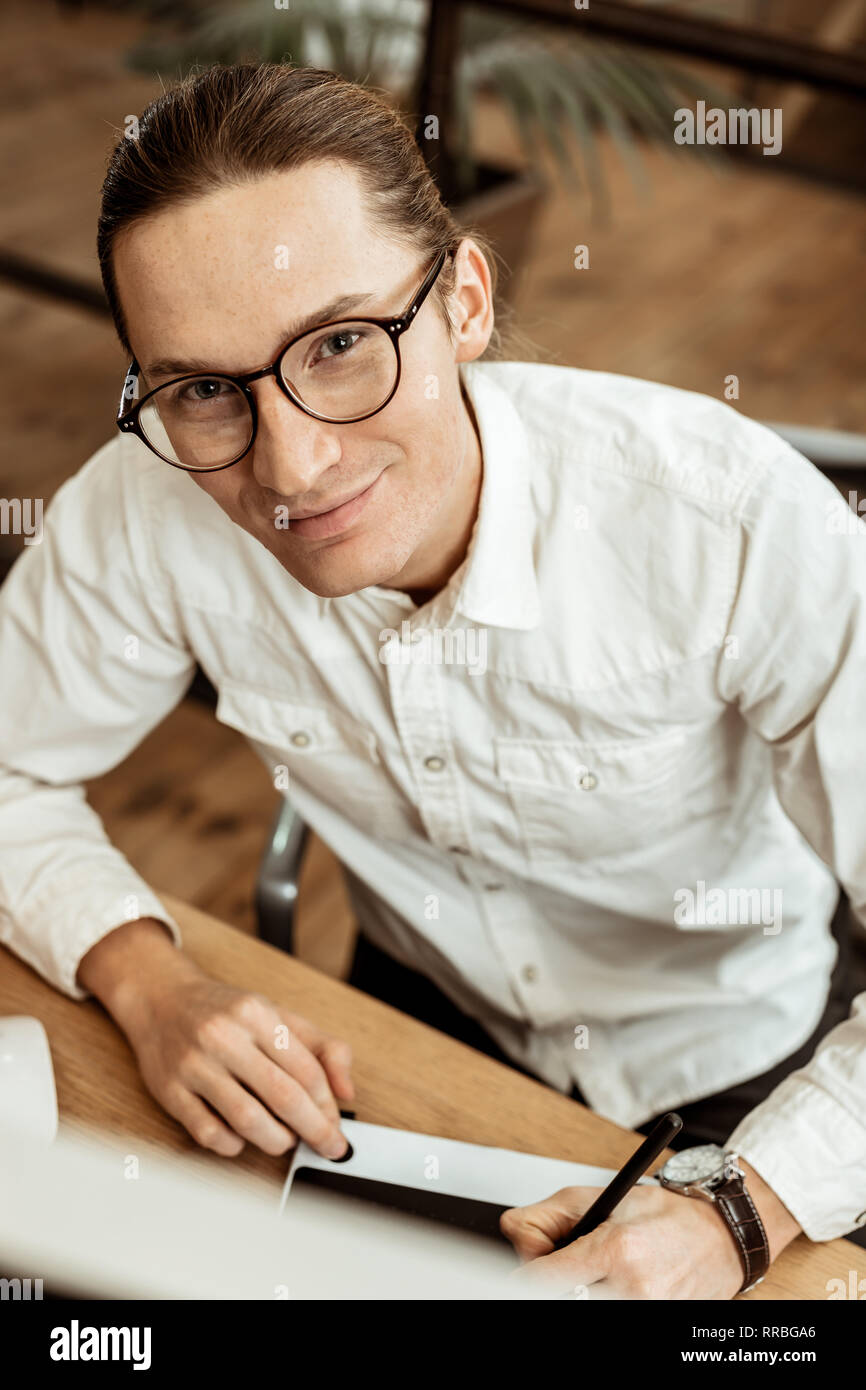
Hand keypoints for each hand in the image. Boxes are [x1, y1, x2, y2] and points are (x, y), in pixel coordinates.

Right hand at [78, 919, 353, 1159]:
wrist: (161, 999)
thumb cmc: (226, 1013)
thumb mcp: (277, 1015)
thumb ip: (321, 1048)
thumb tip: (347, 1092)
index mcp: (256, 1013)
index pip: (306, 1069)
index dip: (327, 1106)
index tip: (336, 1126)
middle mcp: (223, 1035)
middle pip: (283, 1096)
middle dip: (314, 1130)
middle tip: (328, 1146)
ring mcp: (193, 1064)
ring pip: (247, 1120)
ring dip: (276, 1140)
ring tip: (285, 1140)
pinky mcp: (170, 1091)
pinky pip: (209, 1133)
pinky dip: (233, 1145)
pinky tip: (242, 1138)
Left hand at [501, 1160, 799, 1299]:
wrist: (717, 1236)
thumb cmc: (660, 1214)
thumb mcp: (596, 1196)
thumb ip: (543, 1217)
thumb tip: (516, 1240)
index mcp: (614, 1249)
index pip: (542, 1279)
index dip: (529, 1272)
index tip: (529, 1270)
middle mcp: (631, 1287)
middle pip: (561, 1297)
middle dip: (555, 1282)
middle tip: (566, 1266)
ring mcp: (646, 1310)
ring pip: (583, 1306)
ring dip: (579, 1290)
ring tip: (594, 1274)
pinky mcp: (657, 1321)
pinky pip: (610, 1312)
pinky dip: (604, 1298)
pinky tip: (615, 1285)